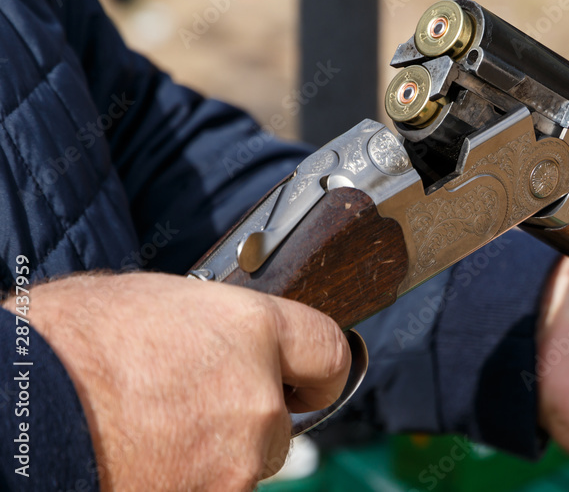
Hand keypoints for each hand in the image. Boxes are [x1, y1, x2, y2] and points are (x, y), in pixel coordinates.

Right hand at [4, 272, 349, 490]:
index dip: (315, 369)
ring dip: (212, 456)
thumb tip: (221, 338)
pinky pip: (213, 489)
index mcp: (252, 331)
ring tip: (149, 435)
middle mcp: (257, 401)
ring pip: (244, 464)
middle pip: (279, 420)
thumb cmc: (63, 348)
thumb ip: (212, 325)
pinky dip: (186, 480)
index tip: (304, 380)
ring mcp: (234, 465)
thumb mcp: (152, 303)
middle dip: (245, 418)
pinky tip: (142, 462)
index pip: (329, 353)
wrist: (14, 418)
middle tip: (187, 407)